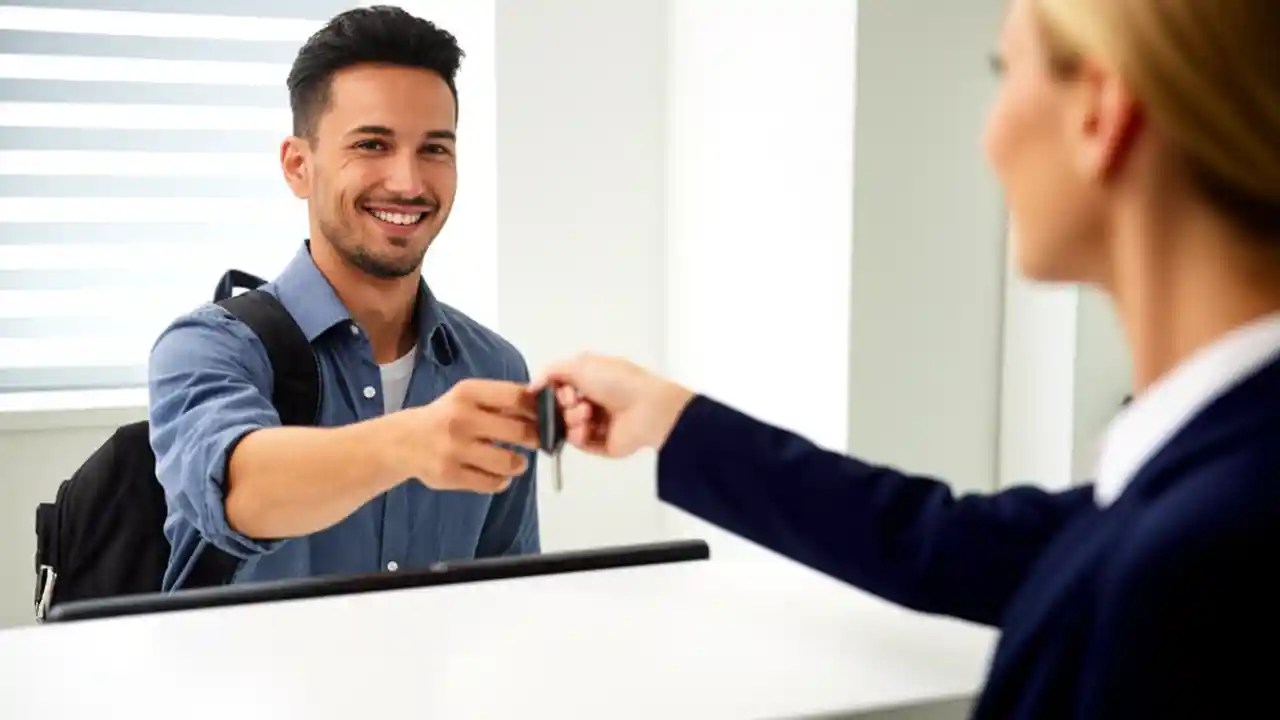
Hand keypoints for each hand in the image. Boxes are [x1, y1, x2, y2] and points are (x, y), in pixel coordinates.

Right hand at [386, 378, 538, 492]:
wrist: (404, 441)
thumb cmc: (447, 417)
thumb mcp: (469, 398)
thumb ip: (503, 400)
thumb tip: (545, 406)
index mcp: (468, 392)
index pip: (517, 397)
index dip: (539, 409)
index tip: (546, 416)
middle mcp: (460, 418)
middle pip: (519, 431)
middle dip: (536, 438)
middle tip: (537, 441)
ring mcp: (453, 448)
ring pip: (508, 462)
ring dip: (519, 464)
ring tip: (516, 461)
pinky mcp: (449, 474)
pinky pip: (492, 483)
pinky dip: (501, 481)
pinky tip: (497, 474)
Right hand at [530, 353, 694, 457]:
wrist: (646, 408)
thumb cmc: (619, 382)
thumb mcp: (580, 364)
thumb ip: (552, 371)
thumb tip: (534, 384)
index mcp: (591, 379)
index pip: (559, 387)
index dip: (554, 390)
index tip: (559, 389)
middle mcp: (594, 400)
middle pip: (560, 408)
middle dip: (562, 404)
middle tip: (574, 400)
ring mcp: (597, 423)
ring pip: (566, 426)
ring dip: (571, 419)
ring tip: (586, 413)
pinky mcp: (601, 444)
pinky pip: (577, 443)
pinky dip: (578, 435)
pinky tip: (587, 427)